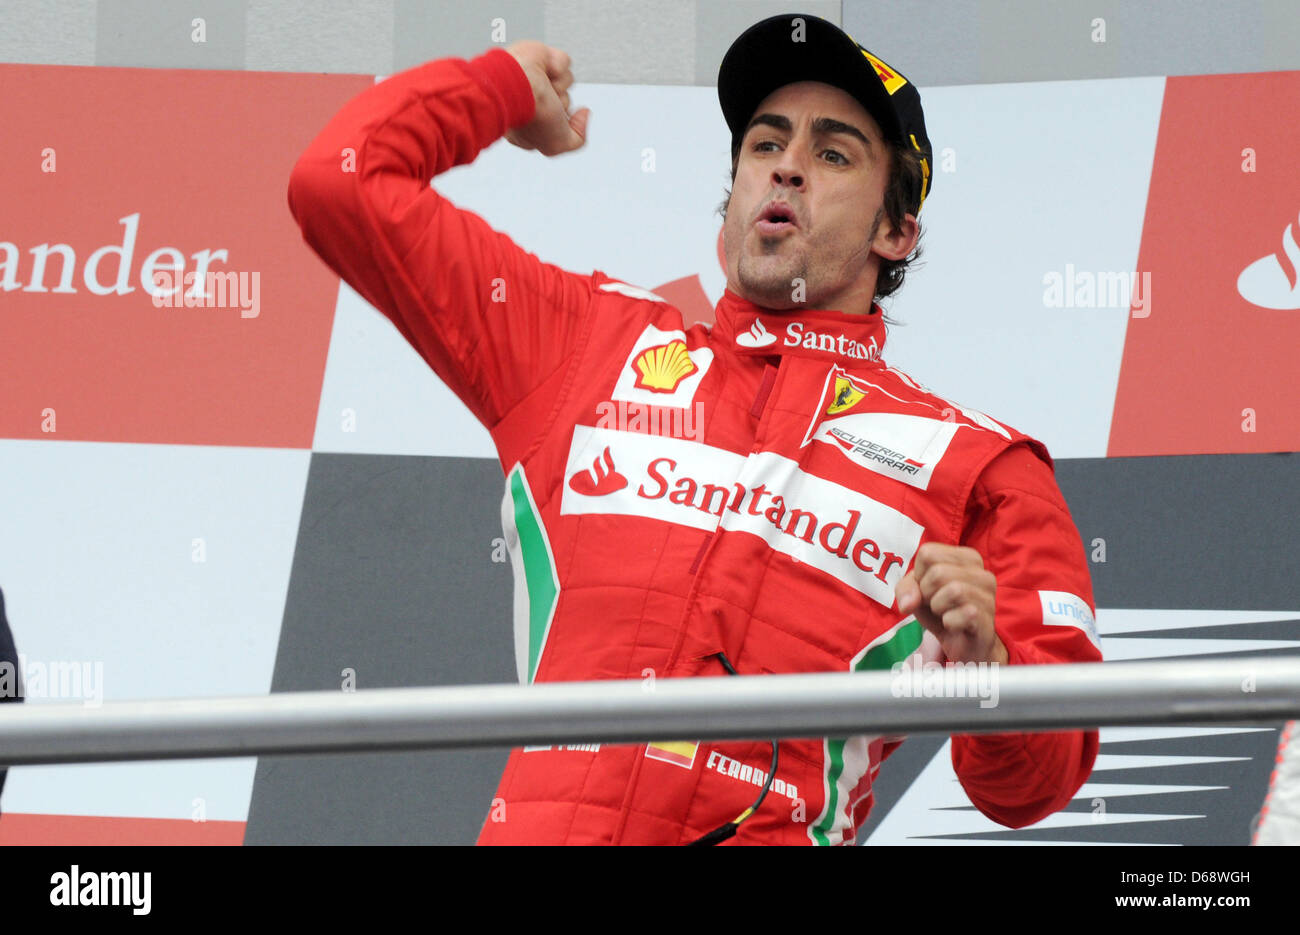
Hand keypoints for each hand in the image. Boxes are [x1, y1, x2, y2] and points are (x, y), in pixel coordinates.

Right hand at [504, 40, 589, 155]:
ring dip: (559, 84)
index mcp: (529, 124)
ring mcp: (535, 78)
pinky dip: (557, 65)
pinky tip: (544, 69)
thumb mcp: (557, 144)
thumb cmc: (530, 115)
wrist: (517, 84)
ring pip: (566, 81)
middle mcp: (531, 101)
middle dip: (560, 104)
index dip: (561, 126)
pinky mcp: (539, 57)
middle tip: (545, 103)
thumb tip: (583, 114)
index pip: (555, 125)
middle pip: (564, 103)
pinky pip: (564, 62)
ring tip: (543, 85)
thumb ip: (577, 139)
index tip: (554, 125)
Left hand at [894, 543, 1007, 664]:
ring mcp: (987, 595)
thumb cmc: (941, 612)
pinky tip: (955, 625)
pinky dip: (947, 623)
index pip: (928, 553)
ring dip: (937, 607)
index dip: (919, 575)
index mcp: (967, 558)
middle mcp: (982, 572)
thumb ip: (906, 589)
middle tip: (937, 604)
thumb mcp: (917, 594)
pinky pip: (956, 616)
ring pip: (951, 590)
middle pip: (938, 572)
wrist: (965, 645)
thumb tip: (908, 603)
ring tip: (945, 614)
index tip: (930, 589)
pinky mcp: (986, 618)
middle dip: (927, 593)